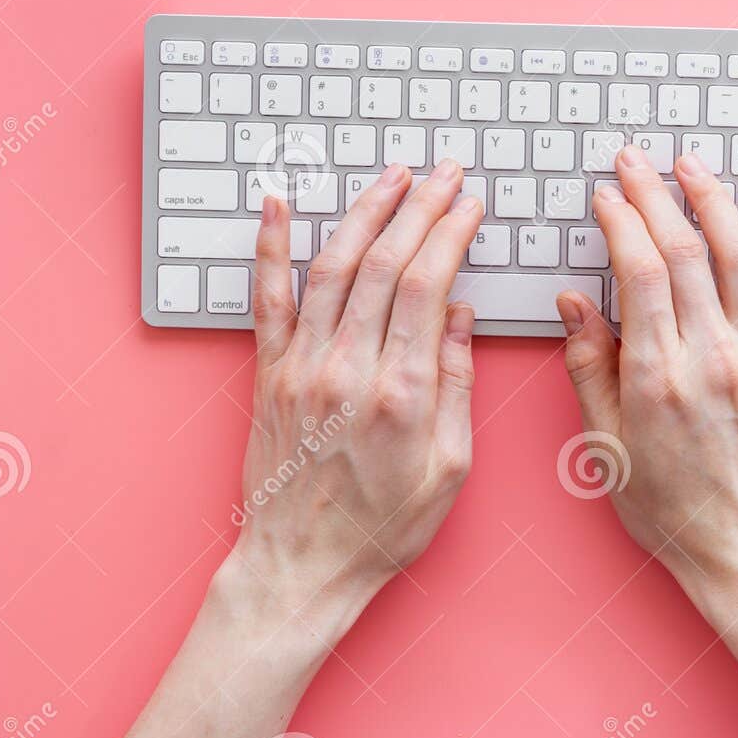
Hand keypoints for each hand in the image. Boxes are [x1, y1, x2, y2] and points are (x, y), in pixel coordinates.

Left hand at [235, 160, 482, 631]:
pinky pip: (268, 298)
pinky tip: (278, 205)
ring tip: (391, 176)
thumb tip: (461, 318)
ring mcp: (302, 368)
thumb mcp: (450, 468)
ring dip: (364, 213)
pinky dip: (271, 246)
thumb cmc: (383, 528)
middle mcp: (347, 370)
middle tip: (444, 172)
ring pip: (333, 267)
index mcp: (402, 393)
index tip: (469, 203)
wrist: (302, 566)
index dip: (451, 233)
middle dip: (419, 206)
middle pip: (386, 263)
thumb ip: (458, 387)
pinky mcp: (269, 375)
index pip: (430, 286)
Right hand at [554, 146, 737, 608]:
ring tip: (691, 165)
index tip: (606, 194)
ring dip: (714, 200)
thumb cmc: (673, 512)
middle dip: (653, 195)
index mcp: (657, 379)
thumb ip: (590, 369)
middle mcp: (712, 358)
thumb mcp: (607, 451)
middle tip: (634, 161)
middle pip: (684, 252)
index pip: (638, 272)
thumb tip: (575, 301)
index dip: (620, 221)